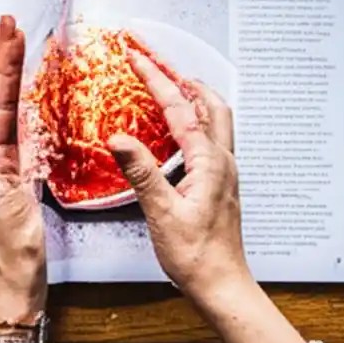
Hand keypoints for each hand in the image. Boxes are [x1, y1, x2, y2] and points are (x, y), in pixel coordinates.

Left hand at [0, 16, 45, 320]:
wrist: (15, 295)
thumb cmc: (13, 262)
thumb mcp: (18, 212)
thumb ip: (23, 172)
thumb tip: (27, 133)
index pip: (1, 104)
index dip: (7, 68)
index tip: (12, 35)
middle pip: (6, 100)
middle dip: (9, 61)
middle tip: (14, 25)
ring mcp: (13, 170)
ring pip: (18, 114)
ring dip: (20, 80)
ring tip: (23, 47)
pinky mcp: (28, 183)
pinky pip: (31, 138)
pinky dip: (36, 111)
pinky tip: (39, 98)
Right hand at [107, 51, 246, 302]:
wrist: (221, 284)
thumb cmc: (196, 255)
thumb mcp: (161, 212)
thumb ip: (141, 172)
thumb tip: (119, 138)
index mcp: (209, 162)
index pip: (179, 109)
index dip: (156, 79)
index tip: (137, 58)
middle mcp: (222, 161)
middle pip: (210, 104)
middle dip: (183, 79)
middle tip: (157, 65)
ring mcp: (223, 172)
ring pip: (215, 120)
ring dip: (193, 98)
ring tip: (168, 87)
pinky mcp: (219, 184)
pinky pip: (210, 139)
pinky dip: (194, 121)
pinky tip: (177, 132)